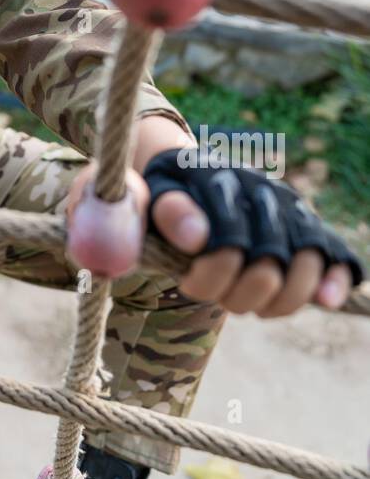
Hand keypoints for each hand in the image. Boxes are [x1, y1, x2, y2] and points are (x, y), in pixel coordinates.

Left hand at [64, 159, 355, 316]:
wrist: (185, 173)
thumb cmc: (159, 191)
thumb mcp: (143, 194)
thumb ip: (160, 210)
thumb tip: (196, 239)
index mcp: (217, 178)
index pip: (228, 238)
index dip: (210, 274)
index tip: (187, 285)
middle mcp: (260, 189)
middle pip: (267, 258)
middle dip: (238, 292)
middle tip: (214, 297)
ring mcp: (288, 207)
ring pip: (306, 260)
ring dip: (279, 299)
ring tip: (249, 306)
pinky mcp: (307, 226)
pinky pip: (335, 253)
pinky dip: (335, 279)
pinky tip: (327, 301)